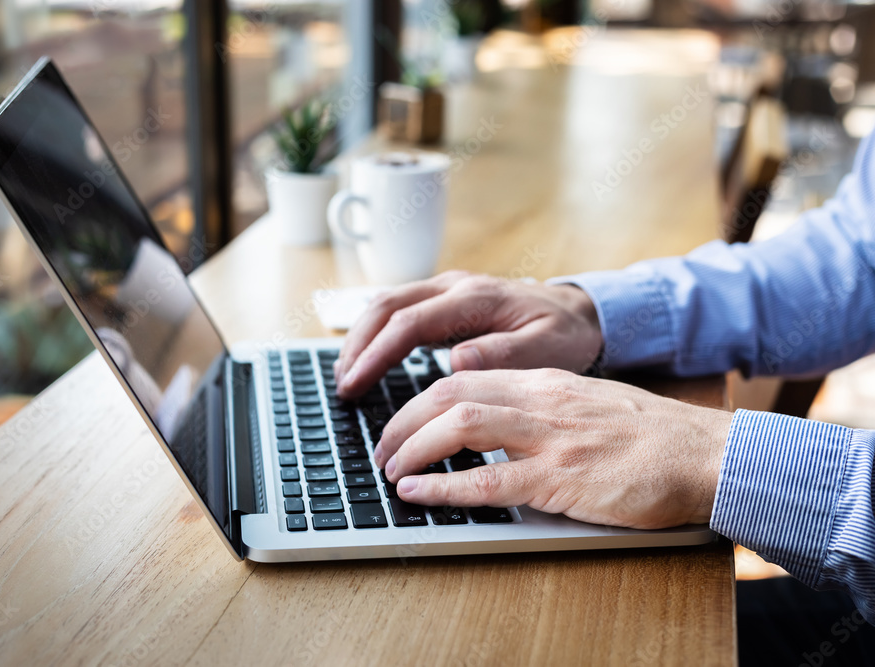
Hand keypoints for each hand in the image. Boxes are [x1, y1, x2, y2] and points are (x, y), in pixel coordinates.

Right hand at [335, 271, 602, 398]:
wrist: (579, 311)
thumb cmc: (564, 334)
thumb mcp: (547, 349)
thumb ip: (503, 354)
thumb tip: (457, 361)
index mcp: (474, 298)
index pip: (409, 322)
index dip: (377, 353)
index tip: (355, 382)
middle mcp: (453, 286)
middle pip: (386, 306)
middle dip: (357, 345)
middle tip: (341, 384)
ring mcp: (446, 289)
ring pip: (385, 303)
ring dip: (359, 337)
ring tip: (345, 375)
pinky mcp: (444, 299)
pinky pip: (398, 309)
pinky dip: (374, 332)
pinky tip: (365, 358)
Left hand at [373, 369, 732, 528]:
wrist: (705, 454)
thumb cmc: (650, 436)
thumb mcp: (587, 404)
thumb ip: (541, 408)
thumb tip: (495, 424)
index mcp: (545, 383)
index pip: (464, 377)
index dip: (420, 399)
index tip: (400, 420)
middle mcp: (541, 401)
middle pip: (448, 394)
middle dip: (403, 420)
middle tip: (382, 447)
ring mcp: (550, 439)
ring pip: (460, 427)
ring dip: (413, 447)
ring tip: (390, 469)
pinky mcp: (563, 480)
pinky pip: (489, 481)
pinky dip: (444, 486)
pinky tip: (418, 494)